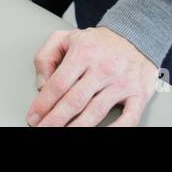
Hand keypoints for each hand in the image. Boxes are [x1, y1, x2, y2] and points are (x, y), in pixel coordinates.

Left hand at [26, 26, 159, 126]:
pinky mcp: (138, 94)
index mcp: (83, 54)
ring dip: (78, 127)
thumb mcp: (65, 37)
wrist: (136, 36)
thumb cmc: (98, 42)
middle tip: (43, 129)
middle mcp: (103, 69)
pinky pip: (129, 118)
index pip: (58, 84)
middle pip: (75, 101)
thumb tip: (41, 83)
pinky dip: (115, 129)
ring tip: (64, 135)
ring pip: (96, 111)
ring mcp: (121, 83)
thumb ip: (46, 56)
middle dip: (56, 119)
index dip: (43, 103)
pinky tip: (101, 133)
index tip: (33, 116)